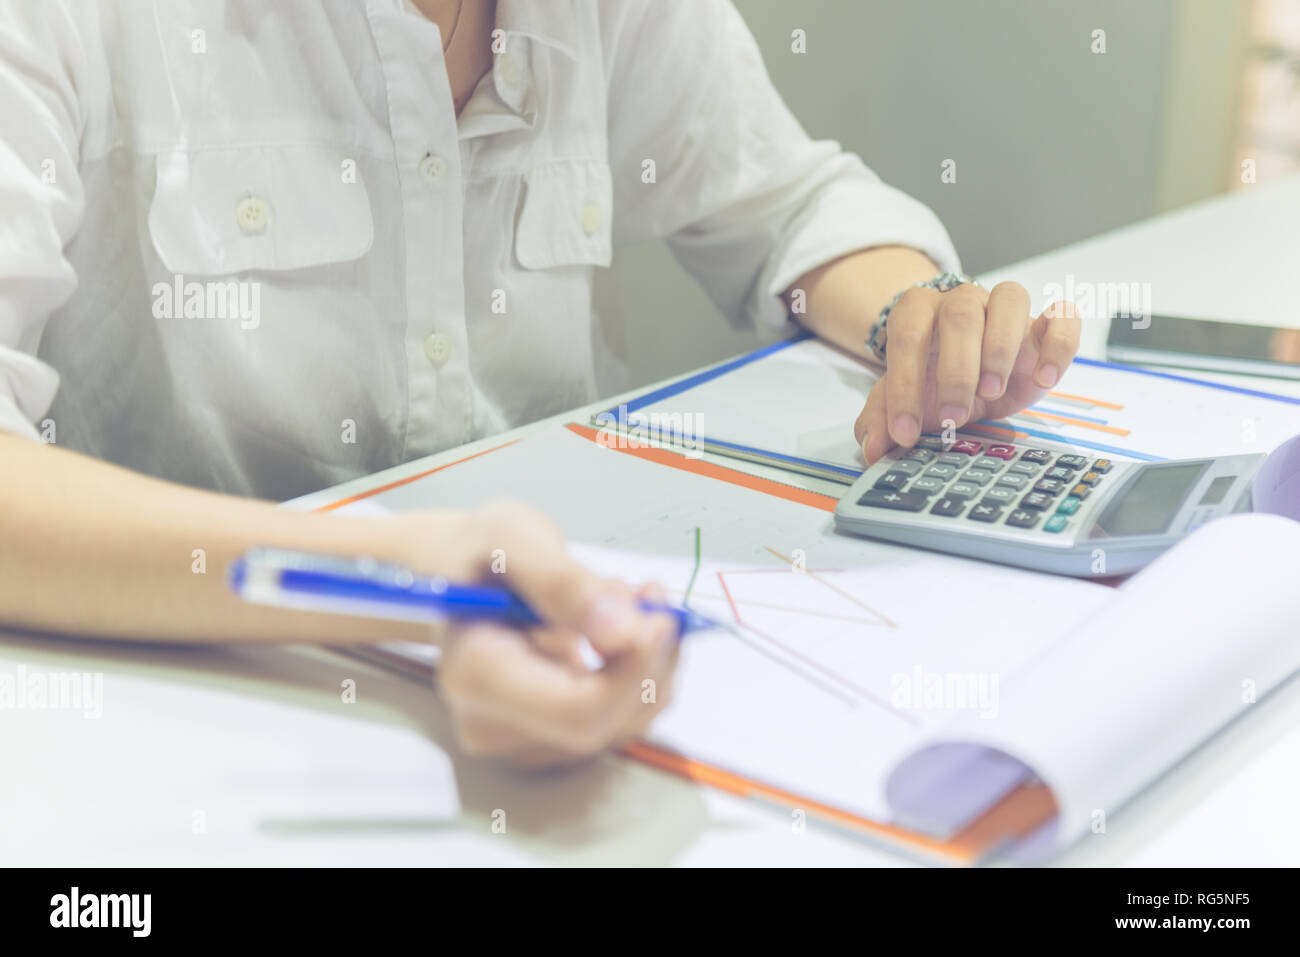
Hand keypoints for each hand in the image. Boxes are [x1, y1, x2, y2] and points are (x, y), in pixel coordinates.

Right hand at [400, 501, 679, 766]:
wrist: (462, 575)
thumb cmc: (480, 554)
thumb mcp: (513, 538)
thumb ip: (562, 583)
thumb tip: (621, 632)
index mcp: (474, 677)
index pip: (576, 711)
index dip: (633, 671)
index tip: (658, 618)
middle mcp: (491, 724)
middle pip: (604, 723)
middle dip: (649, 660)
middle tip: (655, 595)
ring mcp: (520, 740)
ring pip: (622, 723)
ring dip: (650, 661)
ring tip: (631, 597)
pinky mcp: (549, 739)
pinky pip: (619, 718)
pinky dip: (639, 671)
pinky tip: (624, 626)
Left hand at [854, 283, 1080, 462]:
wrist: (972, 374)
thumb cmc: (934, 382)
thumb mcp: (906, 402)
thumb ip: (882, 419)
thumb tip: (871, 448)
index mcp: (919, 313)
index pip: (907, 335)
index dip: (903, 385)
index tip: (905, 432)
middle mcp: (963, 301)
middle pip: (960, 313)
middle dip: (956, 370)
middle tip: (953, 415)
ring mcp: (1005, 308)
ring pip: (1011, 299)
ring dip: (1001, 348)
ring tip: (993, 391)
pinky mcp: (1043, 325)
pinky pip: (1061, 316)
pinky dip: (1057, 345)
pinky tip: (1043, 379)